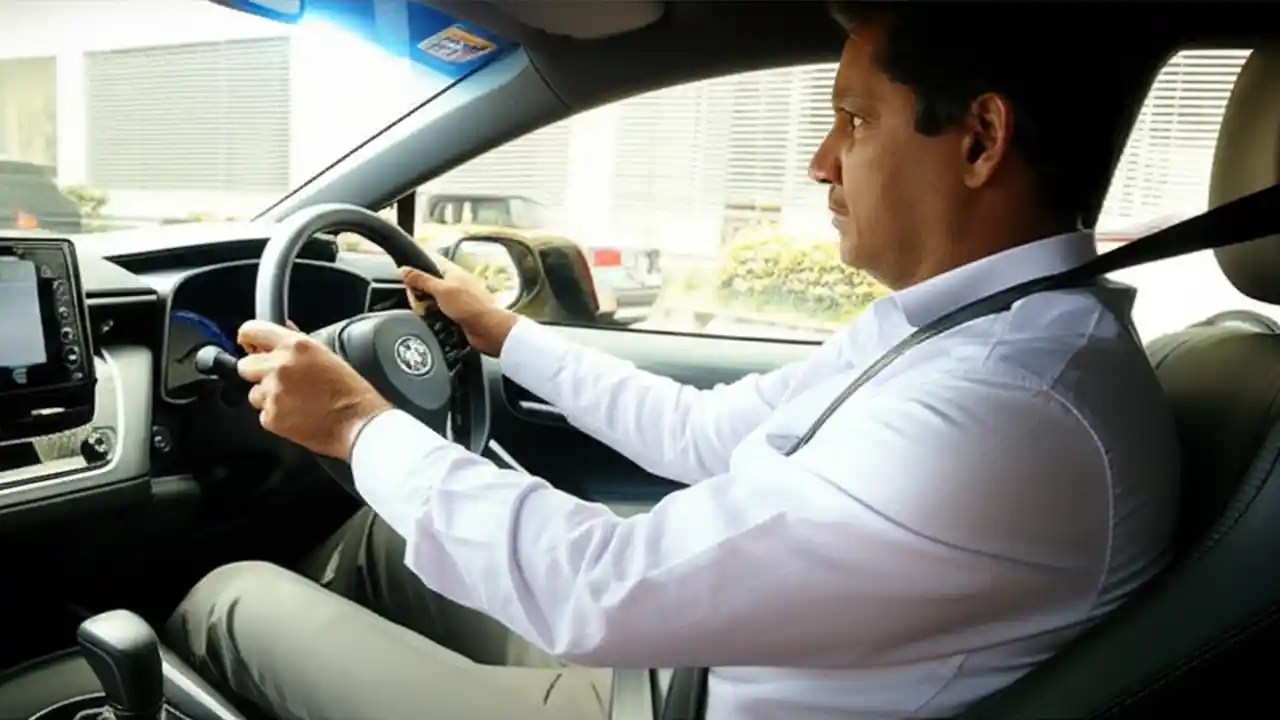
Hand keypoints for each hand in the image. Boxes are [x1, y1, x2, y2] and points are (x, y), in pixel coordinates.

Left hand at [237, 320, 392, 460]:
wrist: (359, 423)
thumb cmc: (350, 392)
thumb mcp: (327, 355)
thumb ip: (297, 344)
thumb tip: (280, 334)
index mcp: (295, 346)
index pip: (251, 330)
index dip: (248, 339)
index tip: (250, 347)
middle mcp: (280, 366)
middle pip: (245, 366)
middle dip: (258, 373)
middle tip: (280, 382)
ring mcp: (273, 393)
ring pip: (254, 393)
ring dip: (269, 397)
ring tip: (296, 401)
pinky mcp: (271, 417)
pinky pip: (263, 414)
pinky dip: (277, 416)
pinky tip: (298, 415)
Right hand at [399, 249, 518, 356]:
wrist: (488, 330)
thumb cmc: (471, 306)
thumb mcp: (441, 290)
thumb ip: (421, 279)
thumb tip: (404, 270)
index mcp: (452, 271)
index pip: (427, 262)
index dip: (415, 270)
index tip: (406, 280)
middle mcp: (454, 283)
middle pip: (427, 283)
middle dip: (419, 293)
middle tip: (419, 300)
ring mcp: (455, 299)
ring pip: (431, 300)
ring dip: (426, 307)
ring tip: (429, 312)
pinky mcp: (456, 314)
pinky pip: (438, 313)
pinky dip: (434, 316)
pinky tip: (436, 320)